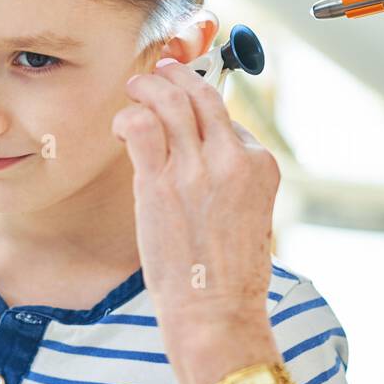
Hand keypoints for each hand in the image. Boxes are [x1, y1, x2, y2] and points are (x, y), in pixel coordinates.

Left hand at [111, 61, 278, 377]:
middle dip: (178, 77)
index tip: (185, 108)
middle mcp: (233, 159)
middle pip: (203, 96)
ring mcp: (196, 168)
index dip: (203, 110)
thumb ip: (234, 180)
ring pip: (170, 102)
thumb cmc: (231, 275)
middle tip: (160, 70)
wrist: (217, 312)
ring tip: (136, 86)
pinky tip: (121, 125)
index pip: (229, 119)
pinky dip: (128, 116)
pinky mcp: (160, 183)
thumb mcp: (251, 216)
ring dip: (149, 86)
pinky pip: (141, 127)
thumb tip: (208, 155)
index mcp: (261, 165)